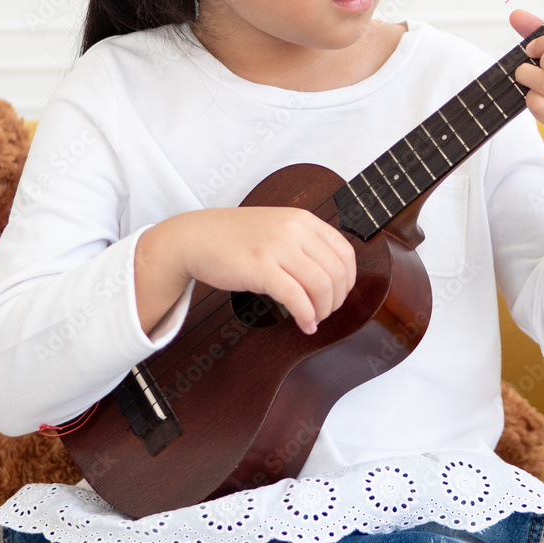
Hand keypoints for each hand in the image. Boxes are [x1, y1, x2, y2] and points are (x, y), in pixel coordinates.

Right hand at [135, 207, 355, 334]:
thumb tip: (331, 276)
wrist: (195, 236)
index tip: (339, 295)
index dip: (348, 281)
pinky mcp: (260, 267)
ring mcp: (277, 246)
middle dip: (336, 300)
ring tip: (313, 319)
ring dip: (322, 311)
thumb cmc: (233, 236)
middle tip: (325, 313)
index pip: (345, 252)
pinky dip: (305, 316)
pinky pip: (296, 297)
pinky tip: (303, 324)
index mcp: (302, 219)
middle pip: (336, 272)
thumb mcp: (277, 226)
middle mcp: (294, 229)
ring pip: (321, 286)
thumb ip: (303, 242)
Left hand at [510, 9, 543, 193]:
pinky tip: (541, 100)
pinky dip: (532, 101)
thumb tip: (516, 15)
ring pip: (543, 84)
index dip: (540, 41)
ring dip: (529, 81)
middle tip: (534, 67)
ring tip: (532, 81)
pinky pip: (539, 107)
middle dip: (537, 61)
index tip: (534, 49)